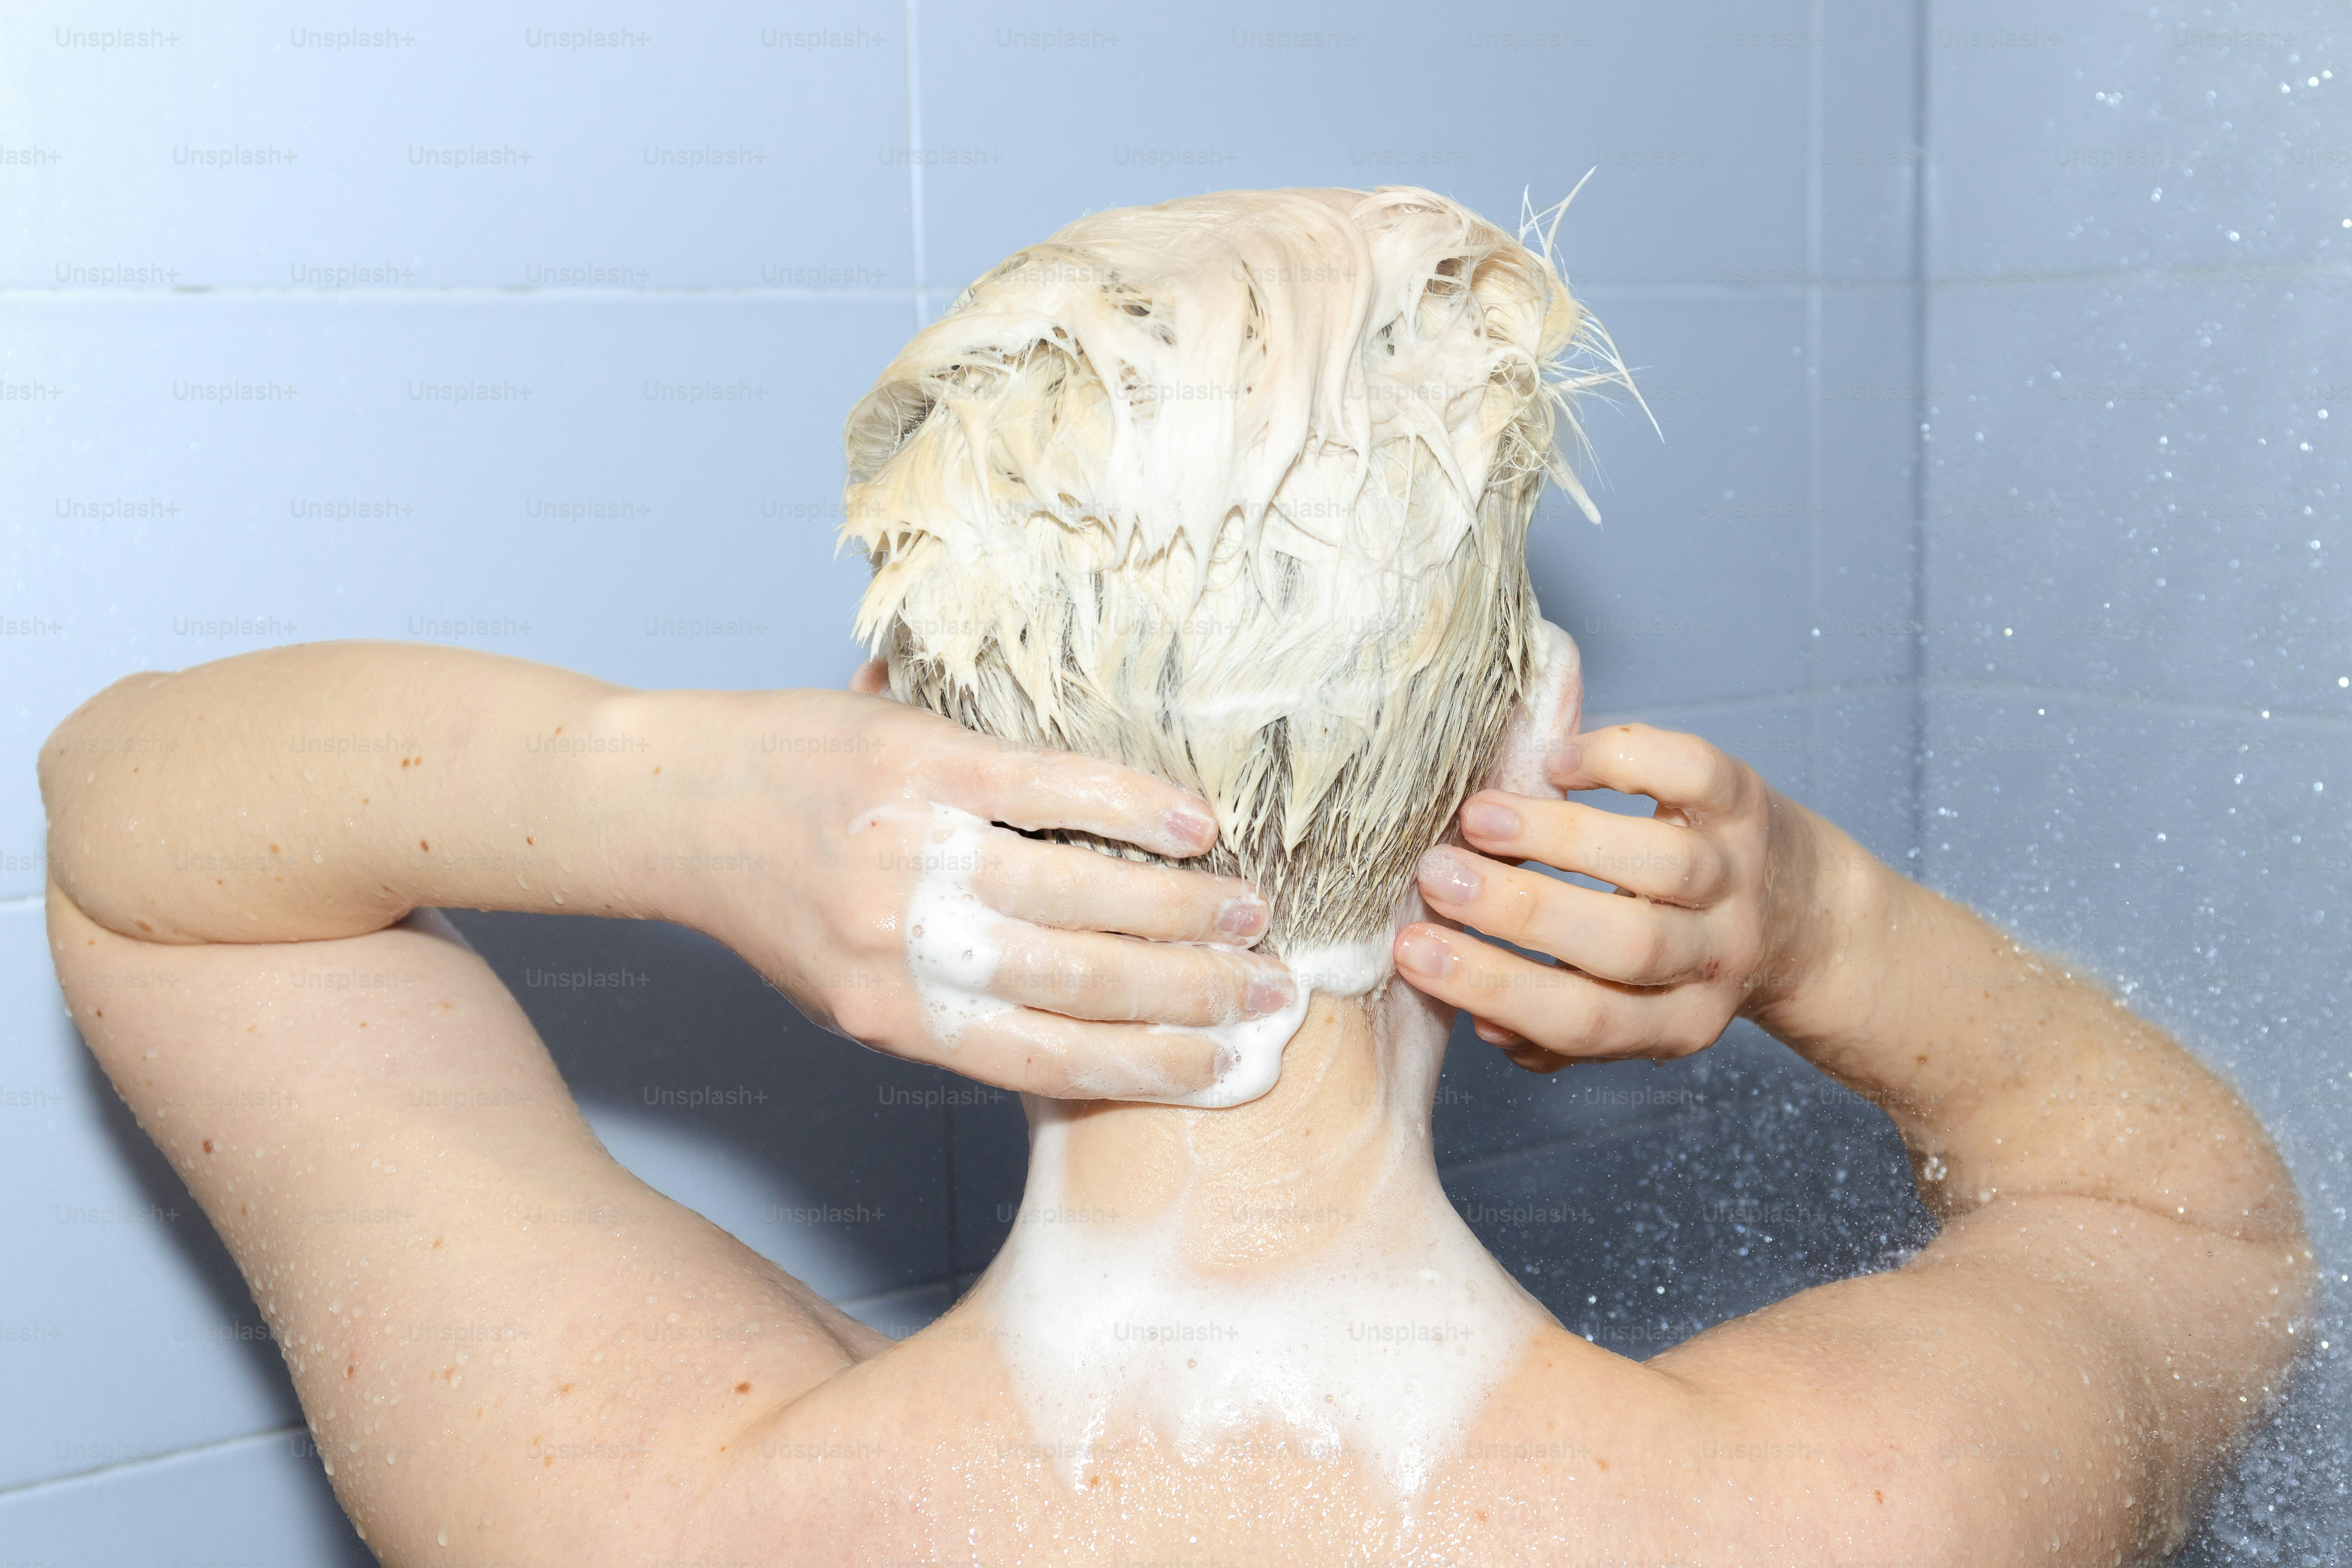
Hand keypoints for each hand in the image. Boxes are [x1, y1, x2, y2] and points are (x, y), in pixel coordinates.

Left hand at [650, 677, 1295, 1102]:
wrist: (675, 803)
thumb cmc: (778, 907)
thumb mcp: (853, 995)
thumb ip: (955, 1016)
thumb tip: (1087, 1040)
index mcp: (896, 1020)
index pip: (1053, 1064)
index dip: (1159, 1071)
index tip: (1237, 1071)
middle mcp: (910, 947)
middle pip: (1087, 985)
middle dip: (1198, 996)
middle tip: (1277, 994)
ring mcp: (918, 854)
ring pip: (1084, 891)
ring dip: (1184, 908)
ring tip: (1252, 915)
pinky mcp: (921, 765)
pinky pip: (1052, 787)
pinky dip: (1133, 806)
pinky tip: (1196, 825)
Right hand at [1392, 724, 1824, 1072]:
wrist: (1812, 915)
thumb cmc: (1683, 962)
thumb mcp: (1635, 1015)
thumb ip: (1556, 1030)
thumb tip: (1484, 1027)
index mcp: (1678, 1021)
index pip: (1584, 1019)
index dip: (1495, 987)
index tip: (1414, 950)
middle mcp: (1716, 954)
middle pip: (1622, 946)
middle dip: (1517, 912)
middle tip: (1434, 875)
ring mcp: (1737, 876)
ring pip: (1657, 864)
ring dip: (1558, 837)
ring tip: (1477, 817)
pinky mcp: (1747, 803)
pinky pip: (1692, 773)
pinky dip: (1622, 760)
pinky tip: (1557, 760)